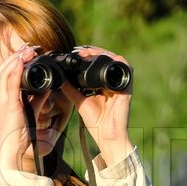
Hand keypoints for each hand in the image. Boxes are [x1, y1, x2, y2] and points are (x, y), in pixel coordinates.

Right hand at [0, 44, 50, 170]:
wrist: (10, 154)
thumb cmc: (18, 138)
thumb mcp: (31, 114)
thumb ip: (37, 101)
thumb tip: (48, 88)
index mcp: (4, 100)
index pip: (6, 74)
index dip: (16, 61)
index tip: (29, 53)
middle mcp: (0, 97)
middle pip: (4, 69)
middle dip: (16, 56)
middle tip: (31, 47)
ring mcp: (2, 100)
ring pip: (6, 71)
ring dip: (18, 58)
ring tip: (29, 49)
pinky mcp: (7, 104)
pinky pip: (10, 82)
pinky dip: (16, 68)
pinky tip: (23, 60)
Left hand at [61, 46, 133, 166]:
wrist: (107, 135)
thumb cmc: (96, 121)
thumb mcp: (79, 101)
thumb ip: (71, 89)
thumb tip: (59, 77)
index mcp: (103, 85)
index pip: (96, 64)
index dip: (87, 56)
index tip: (74, 53)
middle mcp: (113, 82)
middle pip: (105, 59)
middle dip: (93, 52)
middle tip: (79, 51)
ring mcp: (120, 83)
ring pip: (115, 59)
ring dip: (102, 52)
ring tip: (88, 52)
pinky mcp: (127, 86)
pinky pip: (125, 67)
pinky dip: (115, 60)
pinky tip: (103, 57)